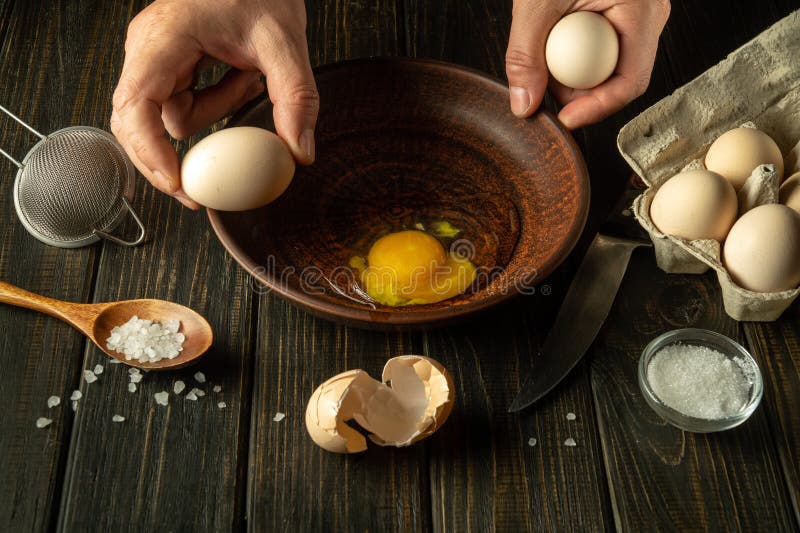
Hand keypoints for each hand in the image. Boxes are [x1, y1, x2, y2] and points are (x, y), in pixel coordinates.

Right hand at [111, 0, 318, 208]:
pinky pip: (184, 104)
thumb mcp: (286, 41)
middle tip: (200, 192)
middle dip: (168, 156)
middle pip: (135, 122)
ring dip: (213, 114)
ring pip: (170, 116)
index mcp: (164, 38)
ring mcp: (155, 56)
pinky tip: (240, 77)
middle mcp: (148, 48)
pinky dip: (215, 103)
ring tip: (248, 80)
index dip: (149, 151)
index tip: (178, 183)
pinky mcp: (169, 64)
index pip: (136, 104)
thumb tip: (300, 153)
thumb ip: (296, 97)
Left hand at [505, 0, 669, 128]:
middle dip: (580, 93)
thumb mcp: (536, 4)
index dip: (594, 109)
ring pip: (613, 65)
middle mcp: (651, 15)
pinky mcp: (628, 13)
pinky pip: (608, 48)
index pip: (630, 83)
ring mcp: (642, 15)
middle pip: (621, 78)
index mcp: (641, 11)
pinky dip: (579, 55)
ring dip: (577, 75)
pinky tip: (556, 44)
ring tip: (546, 59)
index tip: (563, 118)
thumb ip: (525, 57)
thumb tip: (523, 106)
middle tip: (543, 86)